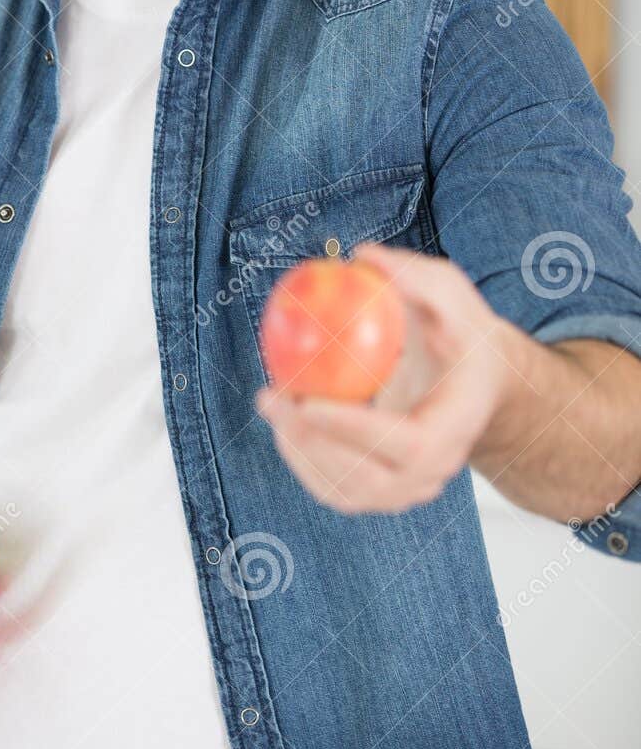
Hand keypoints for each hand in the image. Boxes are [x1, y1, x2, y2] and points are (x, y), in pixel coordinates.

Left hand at [254, 241, 510, 514]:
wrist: (477, 382)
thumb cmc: (462, 333)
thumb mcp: (451, 295)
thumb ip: (414, 275)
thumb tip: (362, 255)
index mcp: (455, 429)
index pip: (407, 444)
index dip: (354, 429)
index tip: (306, 400)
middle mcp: (434, 472)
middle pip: (367, 479)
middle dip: (309, 441)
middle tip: (271, 397)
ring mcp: (409, 490)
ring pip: (344, 492)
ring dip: (297, 451)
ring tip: (270, 401)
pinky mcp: (383, 492)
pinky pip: (334, 489)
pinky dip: (301, 458)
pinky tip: (281, 417)